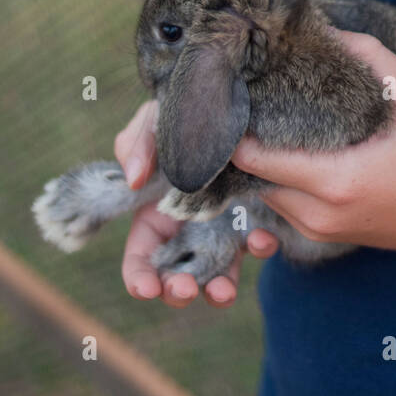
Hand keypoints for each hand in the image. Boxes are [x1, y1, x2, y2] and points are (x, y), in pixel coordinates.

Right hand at [113, 98, 279, 307]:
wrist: (234, 104)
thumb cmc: (183, 114)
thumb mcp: (156, 121)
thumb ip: (137, 144)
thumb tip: (133, 178)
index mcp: (154, 215)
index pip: (139, 259)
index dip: (139, 278)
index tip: (147, 288)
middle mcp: (187, 230)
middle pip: (175, 275)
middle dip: (177, 289)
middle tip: (185, 288)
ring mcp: (220, 229)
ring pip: (215, 273)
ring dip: (217, 289)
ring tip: (223, 291)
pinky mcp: (251, 219)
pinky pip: (255, 243)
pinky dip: (258, 247)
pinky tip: (262, 240)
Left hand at [232, 30, 395, 258]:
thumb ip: (371, 57)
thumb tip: (327, 28)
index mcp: (336, 181)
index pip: (253, 158)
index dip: (234, 126)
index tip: (232, 95)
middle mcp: (320, 215)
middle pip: (253, 177)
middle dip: (245, 142)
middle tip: (246, 103)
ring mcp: (324, 232)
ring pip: (268, 195)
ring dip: (263, 164)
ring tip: (266, 122)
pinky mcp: (331, 238)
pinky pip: (288, 207)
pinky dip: (282, 181)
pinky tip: (293, 150)